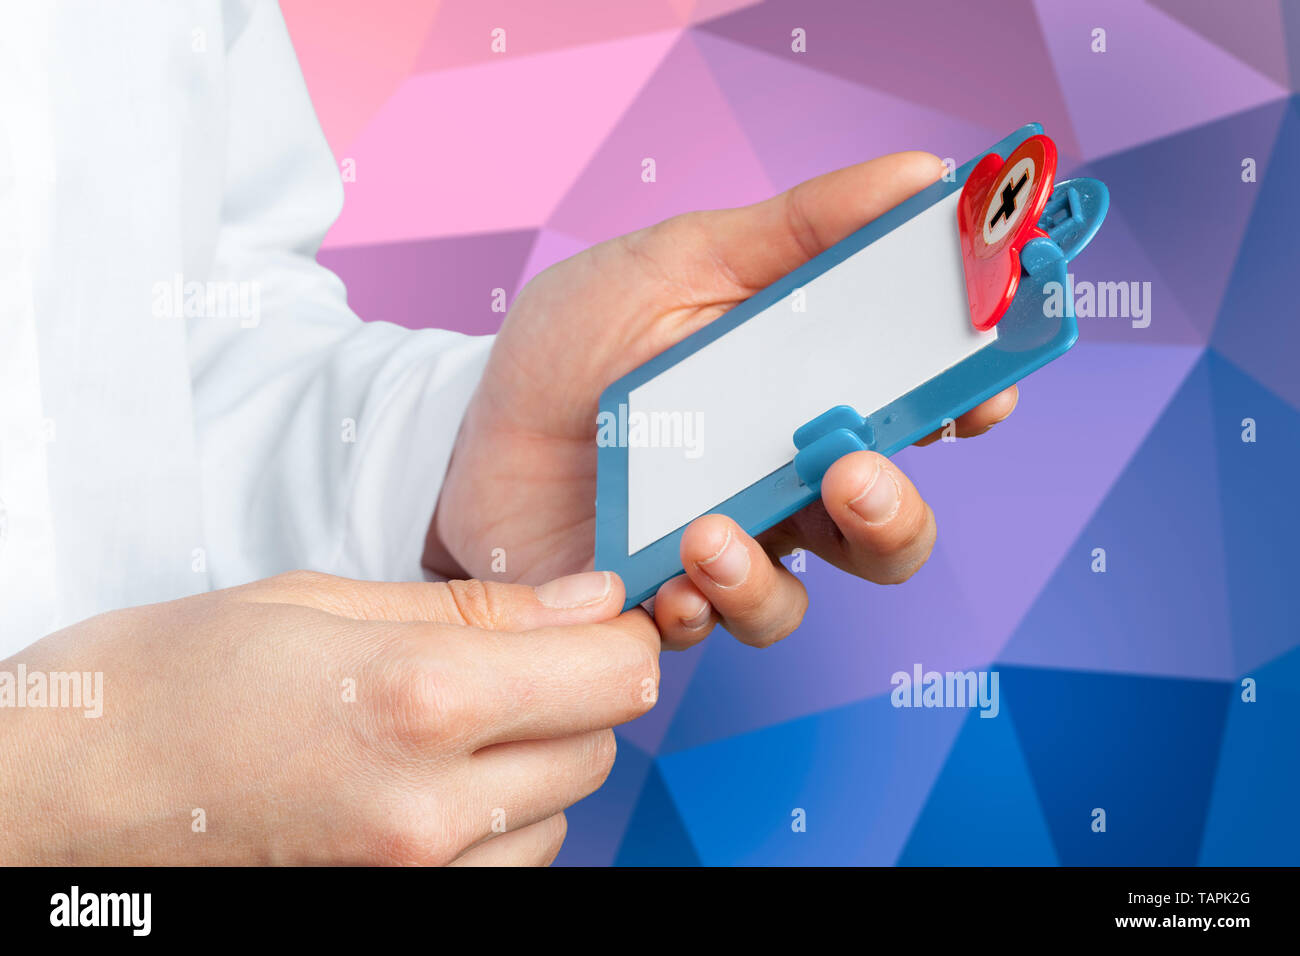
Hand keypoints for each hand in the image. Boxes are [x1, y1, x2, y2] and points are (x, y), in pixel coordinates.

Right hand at [0, 569, 655, 864]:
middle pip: (600, 744)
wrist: (54, 803)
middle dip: (579, 691)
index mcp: (417, 700)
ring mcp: (414, 881)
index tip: (591, 614)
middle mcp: (430, 810)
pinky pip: (509, 869)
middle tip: (513, 656)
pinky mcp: (396, 915)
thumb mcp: (316, 602)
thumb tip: (587, 599)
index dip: (616, 634)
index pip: (613, 673)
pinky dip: (499, 824)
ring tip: (448, 723)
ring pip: (563, 814)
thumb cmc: (162, 686)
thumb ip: (474, 607)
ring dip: (538, 762)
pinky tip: (428, 784)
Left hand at [432, 151, 1017, 648]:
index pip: (916, 416)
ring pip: (800, 596)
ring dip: (773, 574)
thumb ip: (796, 231)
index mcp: (799, 400)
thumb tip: (917, 176)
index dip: (965, 408)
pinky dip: (698, 609)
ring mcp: (721, 547)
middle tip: (855, 475)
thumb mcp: (681, 260)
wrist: (471, 427)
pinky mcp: (658, 597)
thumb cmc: (578, 343)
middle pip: (883, 528)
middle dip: (892, 514)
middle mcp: (775, 484)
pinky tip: (668, 580)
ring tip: (713, 530)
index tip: (982, 394)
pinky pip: (706, 630)